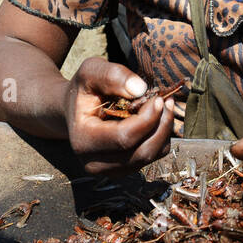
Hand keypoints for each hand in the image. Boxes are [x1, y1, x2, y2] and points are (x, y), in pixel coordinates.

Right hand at [64, 58, 173, 174]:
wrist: (76, 110)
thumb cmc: (85, 90)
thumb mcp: (91, 71)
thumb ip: (112, 75)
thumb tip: (140, 89)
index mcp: (83, 140)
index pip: (124, 138)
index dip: (147, 118)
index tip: (158, 98)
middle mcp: (95, 163)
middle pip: (142, 152)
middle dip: (160, 124)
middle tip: (166, 100)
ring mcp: (110, 171)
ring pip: (151, 156)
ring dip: (163, 129)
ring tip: (163, 106)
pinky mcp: (125, 169)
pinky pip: (153, 157)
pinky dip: (161, 137)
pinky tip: (156, 119)